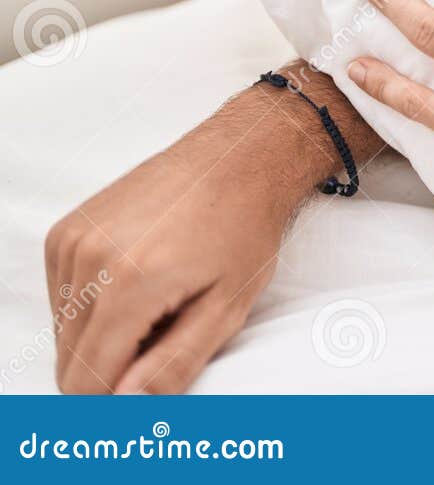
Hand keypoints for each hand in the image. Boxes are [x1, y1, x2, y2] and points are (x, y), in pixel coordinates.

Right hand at [44, 94, 300, 393]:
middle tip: (168, 328)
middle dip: (114, 363)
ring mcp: (71, 240)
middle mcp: (88, 258)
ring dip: (103, 333)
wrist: (237, 158)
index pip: (86, 380)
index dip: (117, 397)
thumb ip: (174, 363)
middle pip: (68, 360)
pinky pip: (61, 296)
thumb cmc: (244, 230)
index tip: (154, 377)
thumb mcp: (227, 306)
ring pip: (62, 331)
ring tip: (159, 299)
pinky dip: (93, 303)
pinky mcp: (65, 230)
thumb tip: (126, 405)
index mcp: (130, 283)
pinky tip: (139, 278)